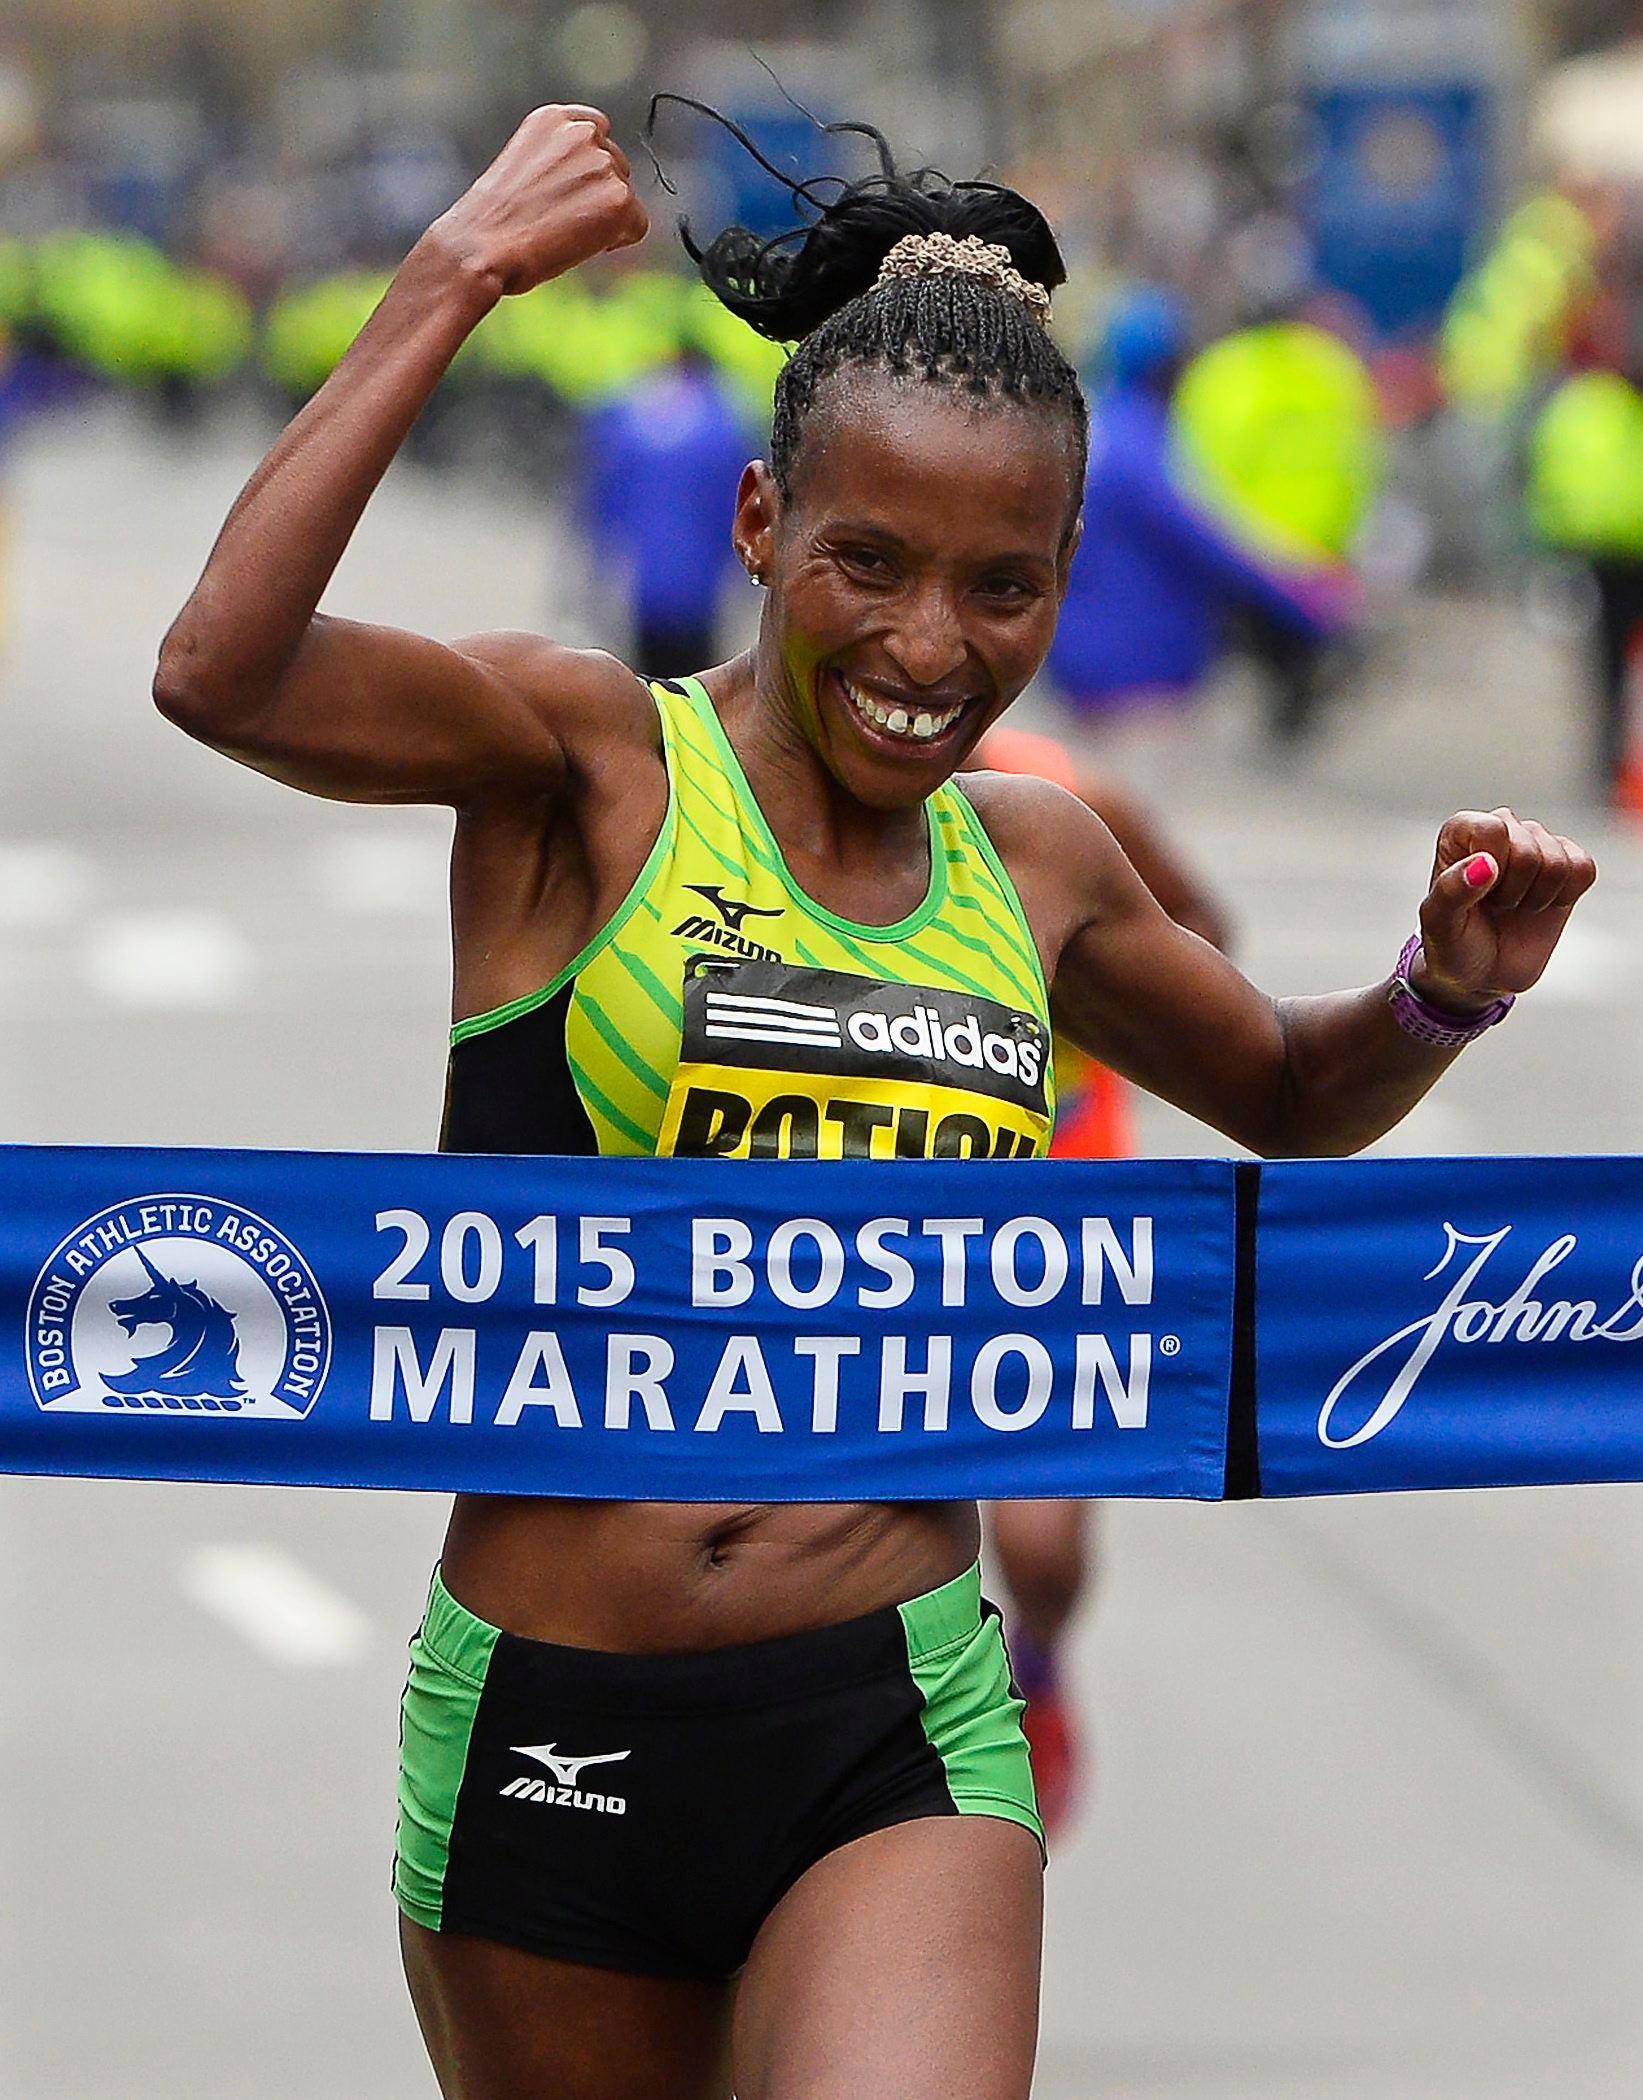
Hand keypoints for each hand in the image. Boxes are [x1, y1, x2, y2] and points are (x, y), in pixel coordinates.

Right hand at [430, 105, 647, 297]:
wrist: (481, 246)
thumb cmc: (491, 220)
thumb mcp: (522, 167)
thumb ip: (558, 161)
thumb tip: (585, 185)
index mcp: (554, 119)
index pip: (596, 132)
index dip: (587, 169)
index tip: (570, 191)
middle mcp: (583, 133)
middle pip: (617, 165)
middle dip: (598, 194)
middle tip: (562, 221)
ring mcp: (604, 165)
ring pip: (626, 198)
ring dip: (606, 219)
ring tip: (565, 233)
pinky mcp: (619, 200)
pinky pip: (637, 227)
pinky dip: (617, 242)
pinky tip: (580, 246)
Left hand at [1414, 808, 1596, 1011]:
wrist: (1479, 973)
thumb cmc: (1452, 944)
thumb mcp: (1439, 925)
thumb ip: (1451, 892)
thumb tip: (1484, 864)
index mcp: (1462, 830)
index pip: (1493, 831)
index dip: (1491, 871)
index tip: (1477, 894)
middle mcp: (1503, 827)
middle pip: (1528, 851)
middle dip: (1513, 891)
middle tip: (1495, 906)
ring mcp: (1538, 842)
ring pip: (1558, 862)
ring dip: (1536, 898)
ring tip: (1514, 906)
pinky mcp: (1568, 862)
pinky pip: (1584, 869)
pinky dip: (1564, 897)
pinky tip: (1540, 905)